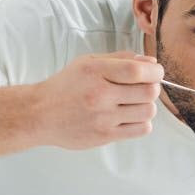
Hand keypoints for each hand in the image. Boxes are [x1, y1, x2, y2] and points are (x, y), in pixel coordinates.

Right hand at [36, 50, 163, 148]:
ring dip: (147, 106)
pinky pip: (142, 129)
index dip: (155, 71)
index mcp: (95, 71)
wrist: (39, 114)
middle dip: (152, 88)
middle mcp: (100, 94)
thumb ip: (121, 59)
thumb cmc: (66, 86)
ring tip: (133, 103)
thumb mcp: (88, 63)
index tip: (155, 72)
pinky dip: (142, 122)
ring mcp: (103, 117)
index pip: (138, 71)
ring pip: (148, 111)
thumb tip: (151, 63)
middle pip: (149, 92)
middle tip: (142, 88)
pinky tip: (129, 117)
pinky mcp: (105, 135)